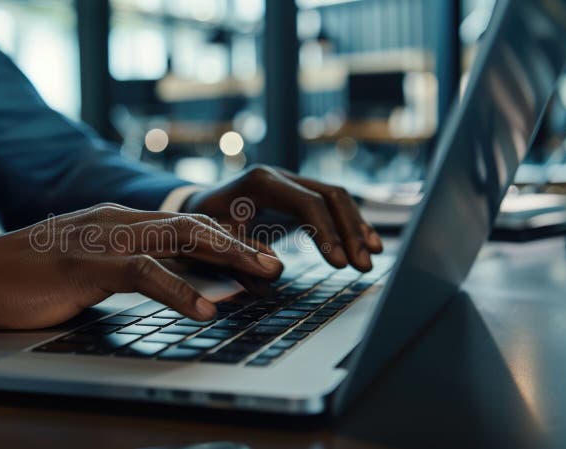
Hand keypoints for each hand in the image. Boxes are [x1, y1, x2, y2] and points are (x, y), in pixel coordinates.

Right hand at [0, 203, 282, 331]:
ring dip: (225, 256)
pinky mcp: (83, 263)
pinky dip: (177, 290)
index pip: (185, 226)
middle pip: (192, 224)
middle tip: (276, 266)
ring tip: (261, 275)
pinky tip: (204, 309)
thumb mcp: (90, 271)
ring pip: (176, 238)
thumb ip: (130, 272)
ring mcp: (101, 238)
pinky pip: (141, 272)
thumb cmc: (29, 280)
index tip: (260, 262)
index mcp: (120, 222)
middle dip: (239, 244)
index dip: (227, 241)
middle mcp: (117, 221)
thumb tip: (176, 290)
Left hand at [182, 165, 382, 271]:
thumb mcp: (214, 238)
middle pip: (330, 195)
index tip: (339, 265)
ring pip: (336, 197)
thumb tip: (274, 274)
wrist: (193, 206)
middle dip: (350, 231)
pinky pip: (331, 204)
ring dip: (356, 227)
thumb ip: (239, 253)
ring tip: (372, 257)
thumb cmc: (201, 224)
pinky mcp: (297, 193)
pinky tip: (365, 244)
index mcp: (261, 182)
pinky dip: (349, 224)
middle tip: (363, 265)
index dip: (326, 234)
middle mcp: (280, 175)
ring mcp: (291, 181)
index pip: (307, 203)